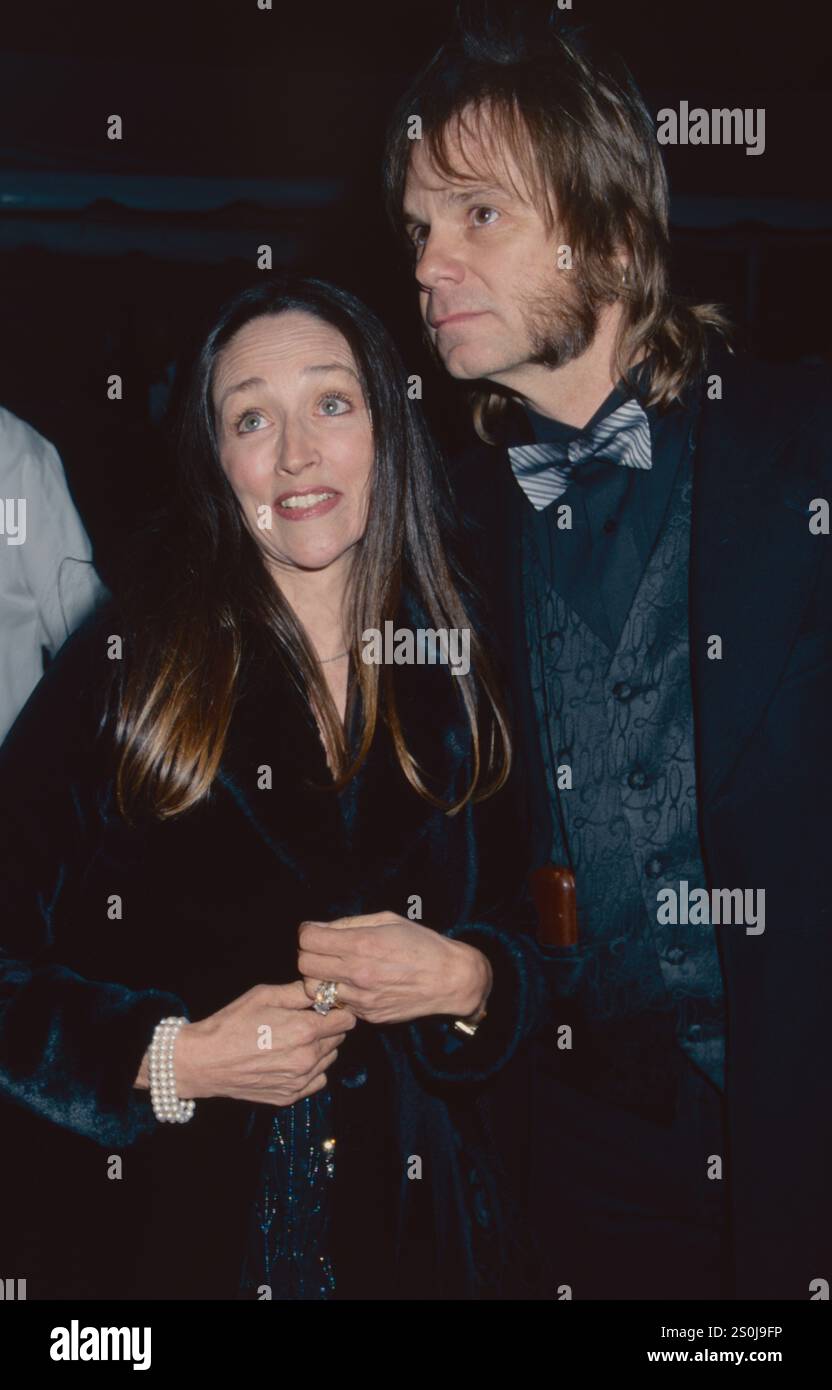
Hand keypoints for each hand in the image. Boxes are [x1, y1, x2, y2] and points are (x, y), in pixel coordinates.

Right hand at [134, 980, 356, 1106]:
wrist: (205, 1061)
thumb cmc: (232, 1023)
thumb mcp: (264, 995)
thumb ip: (298, 992)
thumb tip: (321, 988)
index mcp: (304, 1030)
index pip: (346, 1020)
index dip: (338, 1010)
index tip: (325, 1007)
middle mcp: (307, 1058)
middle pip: (339, 1039)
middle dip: (327, 1028)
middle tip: (304, 1021)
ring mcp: (299, 1081)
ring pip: (329, 1059)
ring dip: (320, 1048)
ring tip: (293, 1040)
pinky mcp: (290, 1096)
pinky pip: (317, 1080)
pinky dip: (311, 1070)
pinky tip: (290, 1059)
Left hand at [297, 911, 492, 1025]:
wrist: (449, 979)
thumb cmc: (421, 943)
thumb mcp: (387, 920)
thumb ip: (349, 923)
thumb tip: (319, 928)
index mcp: (361, 945)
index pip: (308, 940)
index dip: (308, 933)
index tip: (316, 932)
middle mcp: (357, 973)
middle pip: (304, 965)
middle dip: (309, 954)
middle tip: (323, 950)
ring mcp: (361, 998)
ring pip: (314, 989)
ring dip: (319, 977)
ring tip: (334, 970)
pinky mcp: (367, 1015)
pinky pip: (337, 1004)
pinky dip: (338, 994)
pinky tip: (353, 984)